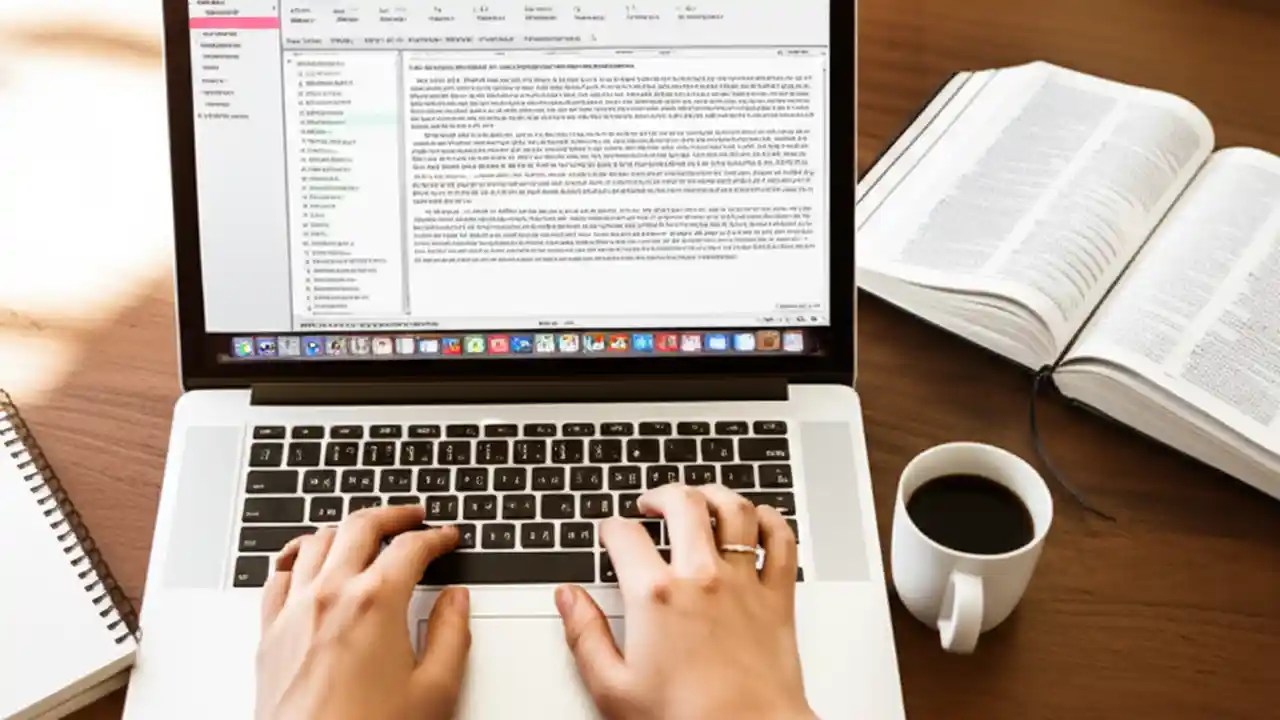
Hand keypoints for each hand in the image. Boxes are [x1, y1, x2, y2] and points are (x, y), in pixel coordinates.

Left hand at [256, 506, 469, 719]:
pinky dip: (298, 557)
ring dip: (346, 528)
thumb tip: (455, 601)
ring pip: (316, 540)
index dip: (436, 536)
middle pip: (361, 525)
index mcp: (375, 602)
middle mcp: (330, 595)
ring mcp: (293, 611)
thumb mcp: (435, 691)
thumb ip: (452, 635)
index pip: (411, 546)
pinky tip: (308, 563)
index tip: (447, 537)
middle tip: (413, 515)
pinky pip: (278, 574)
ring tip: (365, 532)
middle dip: (393, 513)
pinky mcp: (268, 634)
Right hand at [555, 485, 813, 719]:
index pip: (624, 535)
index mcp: (654, 596)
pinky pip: (781, 541)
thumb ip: (584, 635)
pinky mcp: (777, 597)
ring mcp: (742, 583)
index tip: (609, 534)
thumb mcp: (613, 687)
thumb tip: (568, 598)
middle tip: (651, 503)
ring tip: (701, 499)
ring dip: (714, 495)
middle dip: (661, 494)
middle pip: (682, 503)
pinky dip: (772, 521)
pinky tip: (760, 519)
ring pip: (734, 510)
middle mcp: (700, 577)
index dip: (610, 528)